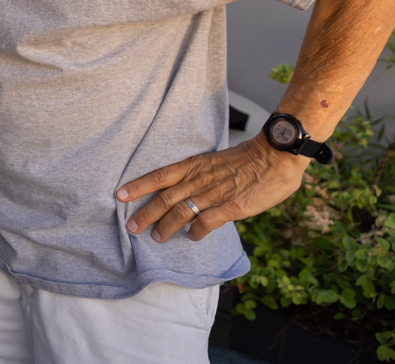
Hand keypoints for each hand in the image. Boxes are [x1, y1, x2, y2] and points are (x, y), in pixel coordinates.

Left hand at [117, 137, 308, 241]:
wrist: (274, 155)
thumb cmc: (247, 157)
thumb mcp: (215, 161)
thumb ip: (200, 175)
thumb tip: (190, 191)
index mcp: (193, 165)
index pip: (158, 175)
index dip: (138, 186)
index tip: (120, 194)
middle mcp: (198, 180)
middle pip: (163, 198)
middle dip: (144, 214)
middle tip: (131, 227)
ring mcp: (213, 194)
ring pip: (179, 213)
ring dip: (165, 227)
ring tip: (155, 237)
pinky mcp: (230, 207)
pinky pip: (206, 223)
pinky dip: (196, 232)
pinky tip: (191, 238)